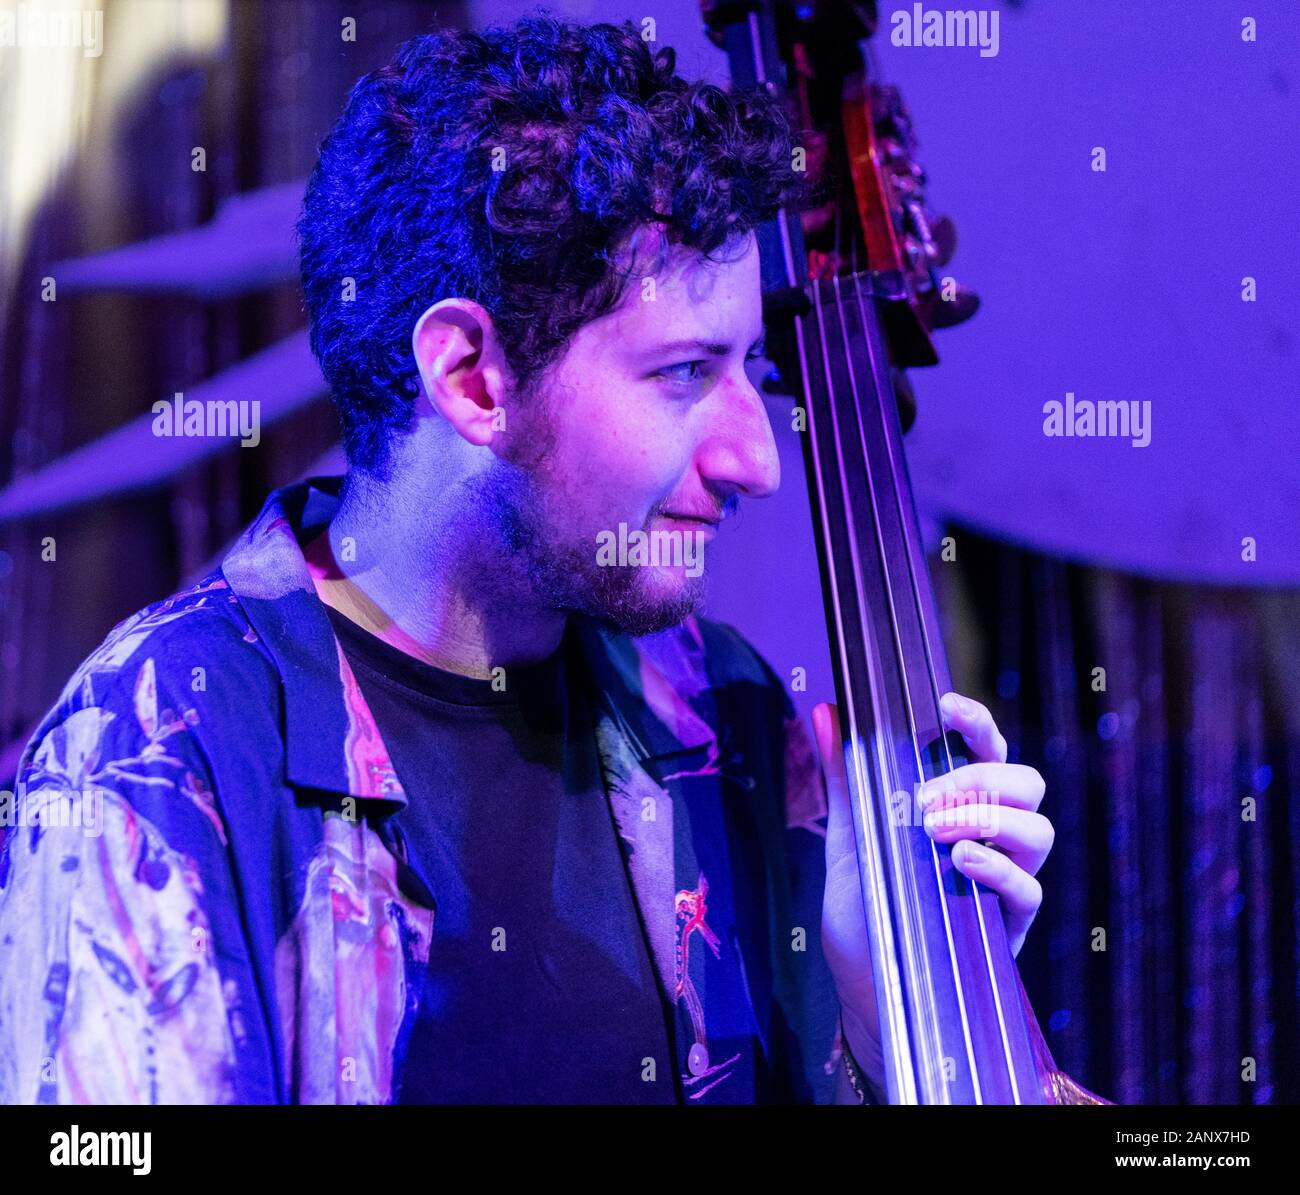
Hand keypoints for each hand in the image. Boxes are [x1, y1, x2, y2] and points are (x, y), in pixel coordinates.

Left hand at [815, 691, 1053, 1057]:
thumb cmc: (865, 910)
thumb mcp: (848, 840)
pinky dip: (997, 868)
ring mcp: (1006, 881)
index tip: (944, 707)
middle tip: (925, 795)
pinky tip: (961, 863)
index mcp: (959, 807)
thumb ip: (846, 778)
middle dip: (980, 776)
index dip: (976, 723)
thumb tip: (828, 711)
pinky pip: (1029, 890)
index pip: (987, 752)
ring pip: (1039, 830)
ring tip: (935, 830)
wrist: (865, 992)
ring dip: (989, 818)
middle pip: (1027, 783)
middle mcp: (991, 838)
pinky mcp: (1009, 927)